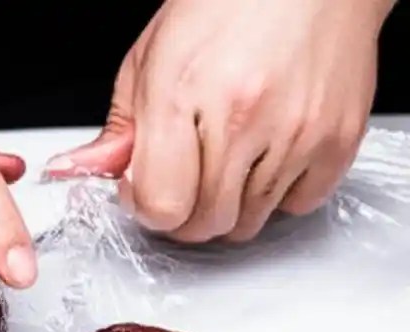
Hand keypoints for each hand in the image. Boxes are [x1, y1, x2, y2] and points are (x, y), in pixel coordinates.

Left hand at [44, 0, 390, 242]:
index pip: (160, 204)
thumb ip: (119, 129)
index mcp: (182, 95)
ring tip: (224, 160)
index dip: (145, 206)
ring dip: (229, 207)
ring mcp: (296, 132)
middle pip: (204, 223)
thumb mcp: (149, 60)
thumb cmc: (228, 5)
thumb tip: (81, 170)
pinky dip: (278, 196)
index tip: (145, 188)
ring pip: (249, 223)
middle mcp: (242, 116)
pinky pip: (299, 205)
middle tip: (183, 180)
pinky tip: (265, 158)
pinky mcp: (338, 139)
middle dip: (184, 214)